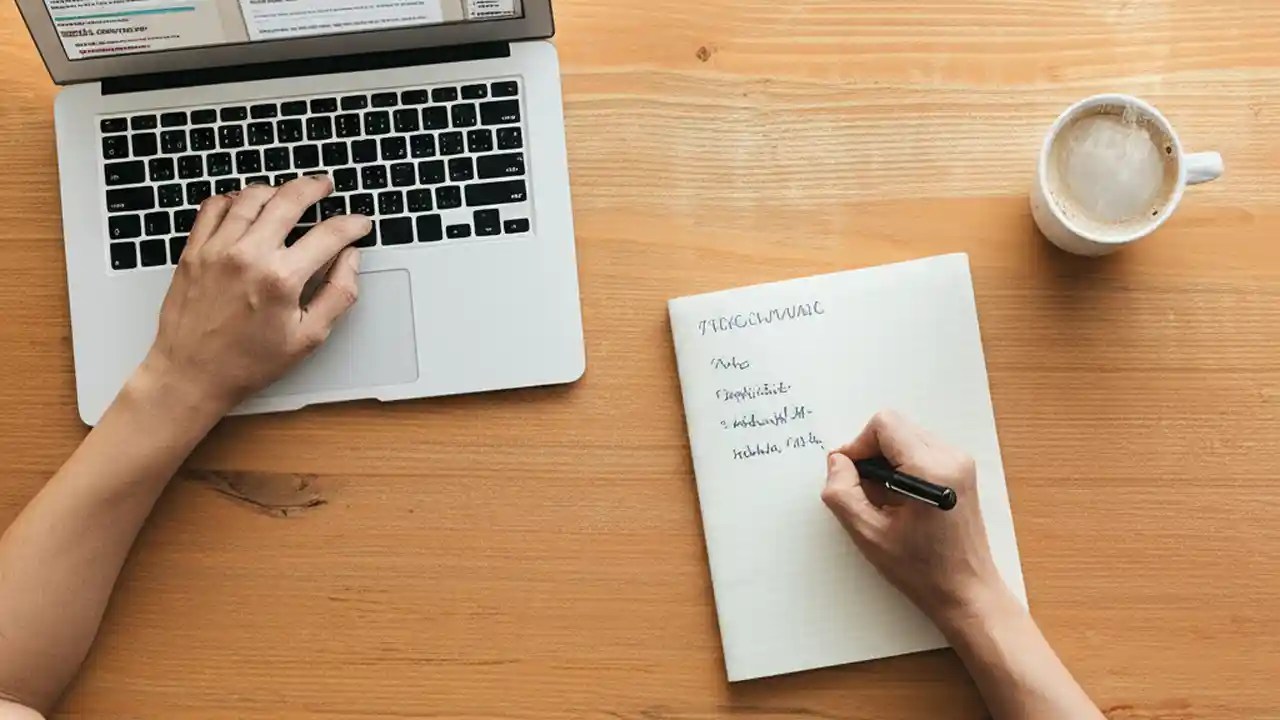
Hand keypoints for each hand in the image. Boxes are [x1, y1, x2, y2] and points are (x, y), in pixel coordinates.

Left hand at [138, 176, 370, 416]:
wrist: (191, 374)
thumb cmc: (247, 362)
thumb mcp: (308, 338)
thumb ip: (338, 294)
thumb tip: (351, 260)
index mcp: (281, 279)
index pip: (329, 235)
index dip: (352, 225)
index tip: (359, 224)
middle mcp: (248, 256)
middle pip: (289, 199)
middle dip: (314, 188)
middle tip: (325, 186)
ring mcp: (217, 249)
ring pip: (251, 196)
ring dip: (276, 189)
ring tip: (288, 193)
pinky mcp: (194, 251)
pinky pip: (214, 207)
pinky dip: (234, 199)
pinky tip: (246, 205)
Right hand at [822, 410, 1011, 629]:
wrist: (966, 592)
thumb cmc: (922, 570)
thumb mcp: (868, 534)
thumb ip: (843, 492)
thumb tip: (837, 461)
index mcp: (931, 469)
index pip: (884, 425)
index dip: (857, 445)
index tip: (850, 476)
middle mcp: (951, 457)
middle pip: (895, 427)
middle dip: (871, 453)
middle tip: (865, 492)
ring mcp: (960, 462)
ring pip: (906, 436)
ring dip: (886, 460)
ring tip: (884, 500)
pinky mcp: (961, 471)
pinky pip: (920, 449)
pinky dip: (901, 466)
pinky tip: (900, 499)